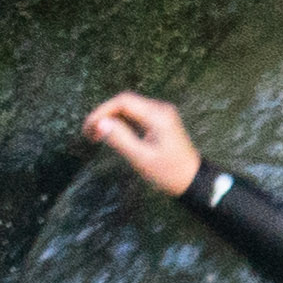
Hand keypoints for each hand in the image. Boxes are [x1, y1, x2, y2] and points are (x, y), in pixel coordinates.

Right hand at [79, 91, 201, 201]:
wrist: (193, 181)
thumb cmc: (169, 173)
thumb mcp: (142, 158)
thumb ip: (120, 138)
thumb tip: (100, 123)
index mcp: (157, 115)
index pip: (123, 101)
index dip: (102, 111)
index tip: (89, 127)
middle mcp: (160, 109)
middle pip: (125, 102)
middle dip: (105, 115)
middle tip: (89, 133)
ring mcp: (161, 114)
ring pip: (129, 108)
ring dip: (111, 119)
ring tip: (96, 135)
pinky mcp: (159, 122)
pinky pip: (136, 116)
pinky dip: (121, 123)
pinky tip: (111, 135)